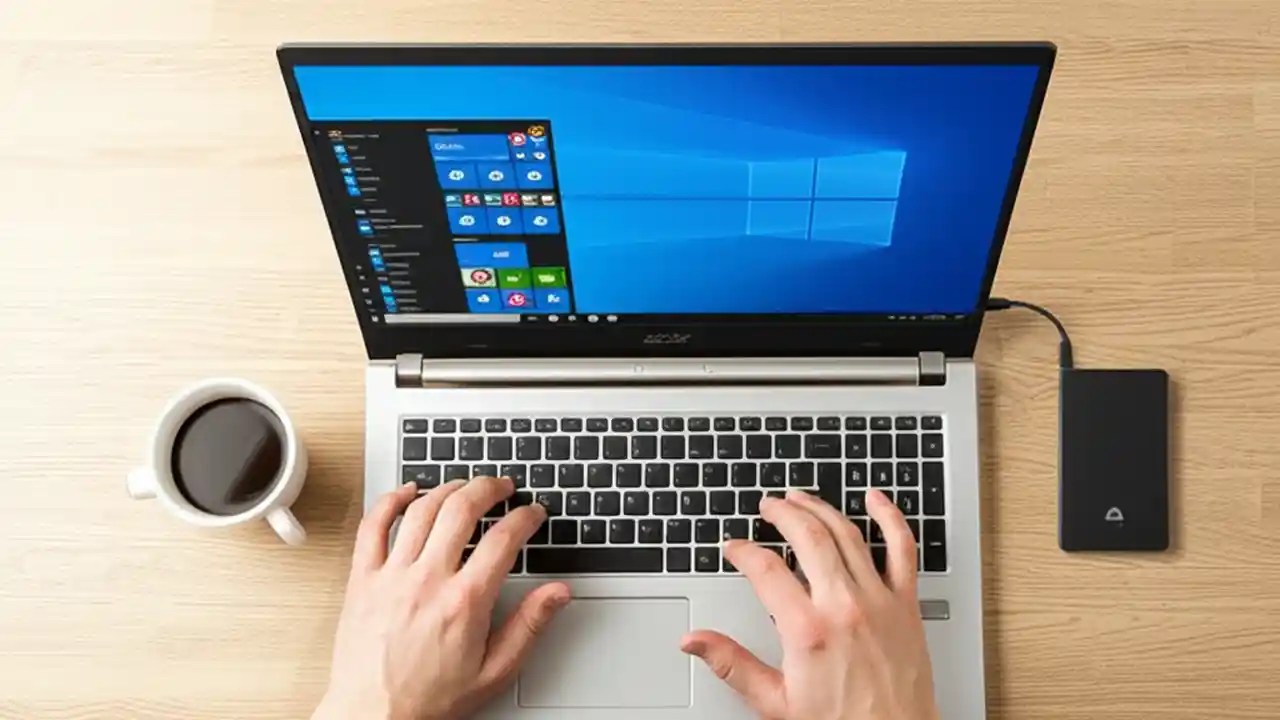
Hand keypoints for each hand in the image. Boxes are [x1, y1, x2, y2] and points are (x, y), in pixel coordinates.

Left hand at [314, 479, 569, 719]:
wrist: (375, 717)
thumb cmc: (430, 700)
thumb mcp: (495, 671)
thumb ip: (530, 626)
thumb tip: (558, 592)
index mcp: (464, 602)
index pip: (504, 539)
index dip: (525, 517)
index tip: (533, 513)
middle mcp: (427, 581)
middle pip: (462, 509)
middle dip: (489, 488)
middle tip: (502, 487)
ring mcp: (391, 576)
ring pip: (422, 509)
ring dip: (448, 488)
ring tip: (465, 486)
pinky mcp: (362, 579)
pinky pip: (373, 526)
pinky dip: (392, 500)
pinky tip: (408, 493)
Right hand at [681, 489, 938, 719]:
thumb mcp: (776, 701)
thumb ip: (732, 664)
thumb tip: (694, 642)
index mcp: (808, 630)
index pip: (765, 569)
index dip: (743, 551)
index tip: (735, 548)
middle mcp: (844, 607)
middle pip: (807, 537)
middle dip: (782, 514)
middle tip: (767, 507)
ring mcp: (878, 600)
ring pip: (847, 534)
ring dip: (820, 509)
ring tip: (801, 498)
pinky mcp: (906, 604)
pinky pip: (903, 549)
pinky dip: (891, 518)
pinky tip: (876, 500)